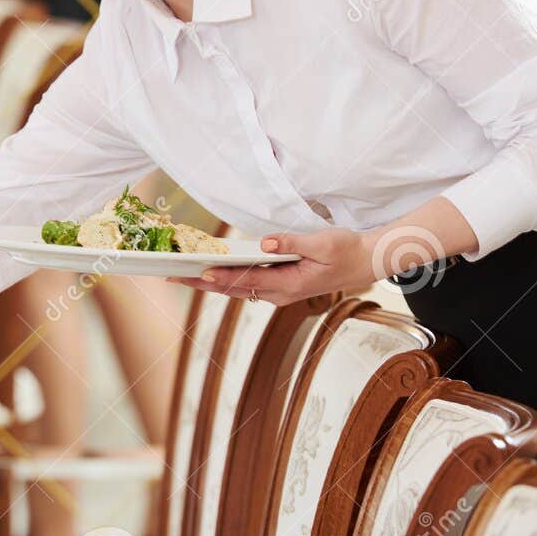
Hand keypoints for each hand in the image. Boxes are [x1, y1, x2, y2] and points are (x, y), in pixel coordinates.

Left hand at [169, 229, 380, 306]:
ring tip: (182, 275)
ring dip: (209, 283)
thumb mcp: (323, 243)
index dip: (221, 277)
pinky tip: (209, 270)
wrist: (363, 262)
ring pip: (237, 288)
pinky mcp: (278, 284)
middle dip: (202, 284)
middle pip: (233, 289)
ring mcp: (277, 290)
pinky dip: (225, 278)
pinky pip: (246, 283)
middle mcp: (279, 292)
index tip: (199, 273)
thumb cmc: (345, 251)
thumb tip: (266, 243)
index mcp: (288, 285)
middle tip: (173, 278)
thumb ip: (293, 243)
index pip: (247, 280)